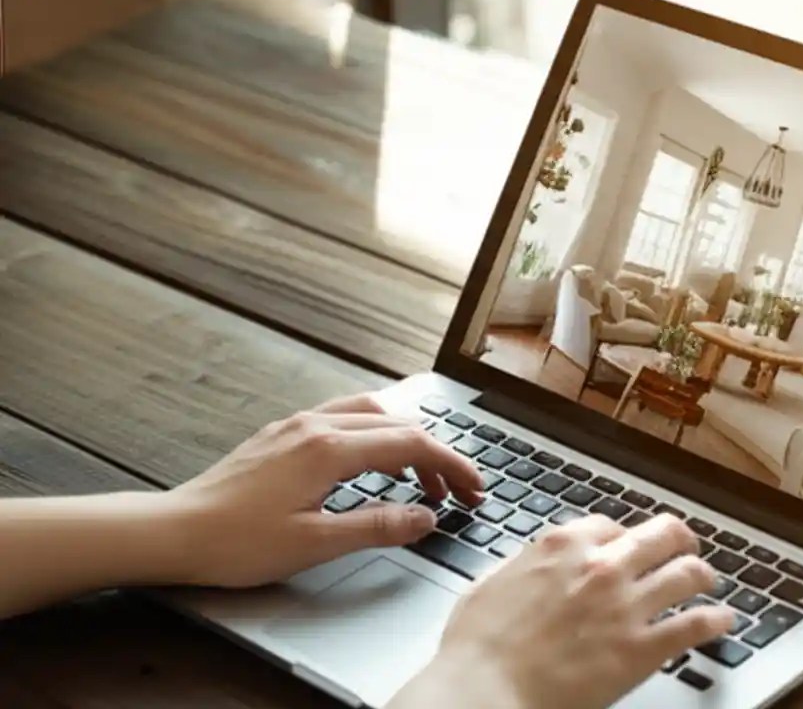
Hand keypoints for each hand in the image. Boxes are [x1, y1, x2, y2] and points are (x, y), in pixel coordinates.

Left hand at [167, 393, 482, 587]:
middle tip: (456, 491)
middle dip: (435, 456)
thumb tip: (425, 518)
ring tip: (419, 475)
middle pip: (396, 426)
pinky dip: (373, 435)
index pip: (411, 445)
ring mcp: (295, 426)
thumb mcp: (316, 543)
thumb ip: (378, 525)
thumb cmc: (235, 541)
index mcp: (329, 449)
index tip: (474, 489)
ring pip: (370, 414)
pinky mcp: (279, 436)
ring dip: (403, 440)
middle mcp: (315, 426)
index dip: (451, 467)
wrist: (173, 532)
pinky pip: (342, 418)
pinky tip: (370, 462)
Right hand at [393, 515, 734, 708]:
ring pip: (687, 574)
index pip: (612, 525)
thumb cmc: (477, 647)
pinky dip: (716, 620)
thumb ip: (526, 565)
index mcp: (563, 546)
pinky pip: (695, 625)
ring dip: (703, 575)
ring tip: (709, 581)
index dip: (625, 537)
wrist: (485, 691)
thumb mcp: (492, 582)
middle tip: (685, 549)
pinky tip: (723, 620)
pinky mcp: (643, 648)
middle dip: (678, 540)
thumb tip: (538, 562)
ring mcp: (627, 606)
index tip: (630, 546)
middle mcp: (603, 567)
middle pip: (662, 535)